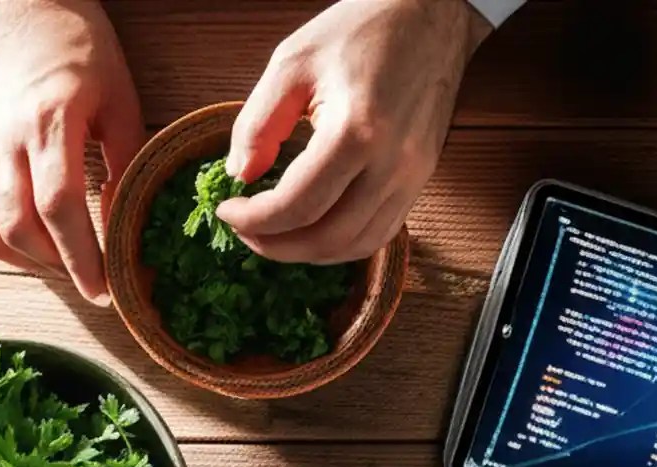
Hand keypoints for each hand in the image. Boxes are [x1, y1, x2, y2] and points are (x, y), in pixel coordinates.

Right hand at [0, 0, 142, 305]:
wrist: (21, 6)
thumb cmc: (80, 46)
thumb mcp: (120, 99)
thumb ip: (127, 160)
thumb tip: (132, 219)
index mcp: (50, 123)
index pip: (60, 207)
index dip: (83, 256)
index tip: (108, 289)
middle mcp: (9, 141)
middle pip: (24, 228)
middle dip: (63, 270)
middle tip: (99, 291)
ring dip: (37, 263)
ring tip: (75, 272)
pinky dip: (11, 244)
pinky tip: (42, 253)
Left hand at [216, 0, 490, 264]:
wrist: (429, 14)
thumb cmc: (361, 29)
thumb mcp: (291, 63)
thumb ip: (258, 123)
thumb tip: (239, 175)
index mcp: (357, 131)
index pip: (297, 205)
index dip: (253, 220)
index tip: (226, 209)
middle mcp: (392, 164)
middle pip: (328, 239)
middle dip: (276, 246)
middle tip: (244, 231)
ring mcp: (412, 176)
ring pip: (357, 246)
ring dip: (309, 252)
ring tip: (274, 234)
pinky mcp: (421, 179)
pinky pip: (380, 233)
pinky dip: (342, 243)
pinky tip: (314, 228)